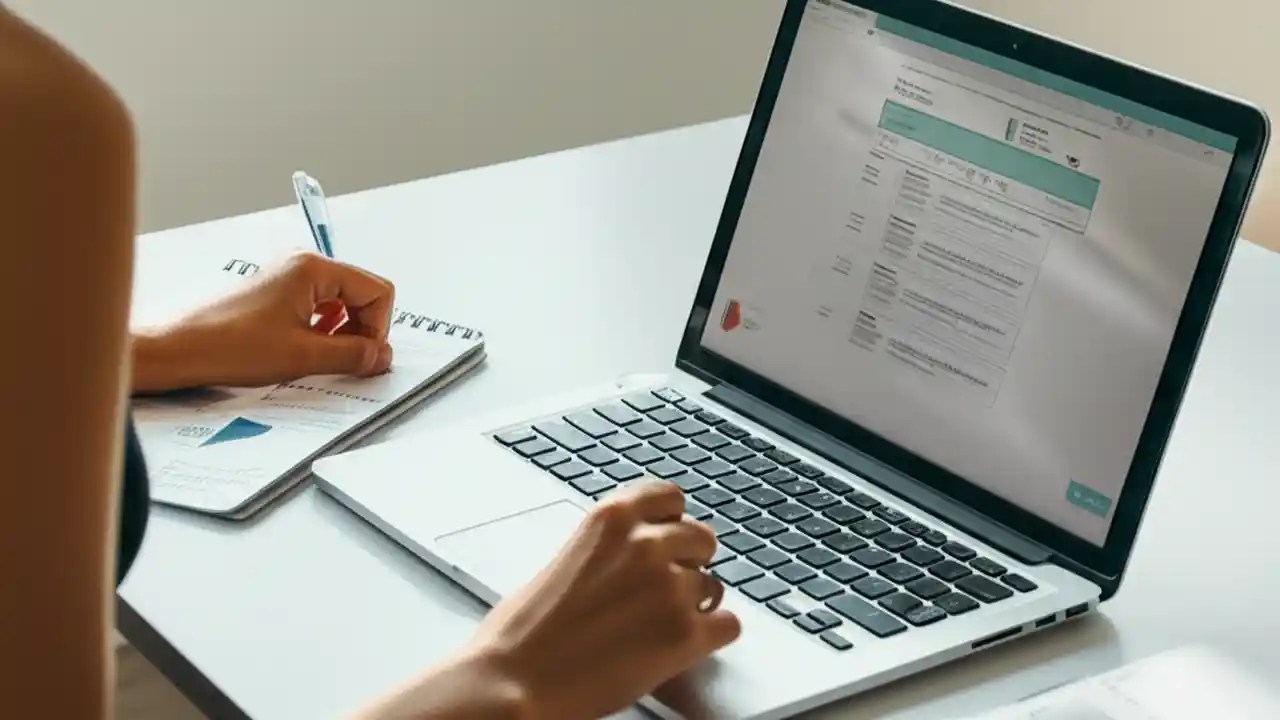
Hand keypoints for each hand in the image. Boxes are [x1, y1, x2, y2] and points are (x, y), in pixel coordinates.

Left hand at [132, 252, 395, 391]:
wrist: (178, 349)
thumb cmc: (228, 345)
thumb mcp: (303, 356)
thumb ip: (353, 355)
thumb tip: (382, 355)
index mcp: (313, 269)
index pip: (377, 291)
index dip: (378, 328)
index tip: (365, 355)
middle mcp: (303, 266)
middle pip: (362, 293)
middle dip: (363, 329)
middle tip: (348, 360)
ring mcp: (289, 279)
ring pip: (342, 303)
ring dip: (342, 332)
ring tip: (321, 356)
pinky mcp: (278, 295)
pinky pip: (319, 308)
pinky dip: (323, 331)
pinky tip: (305, 350)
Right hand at [355, 482, 740, 719]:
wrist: (514, 683)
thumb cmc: (522, 633)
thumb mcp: (562, 560)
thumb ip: (607, 548)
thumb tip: (631, 556)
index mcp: (611, 519)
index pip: (669, 496)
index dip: (672, 520)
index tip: (670, 533)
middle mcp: (647, 545)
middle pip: (702, 538)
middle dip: (689, 562)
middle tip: (666, 589)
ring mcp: (670, 589)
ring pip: (714, 586)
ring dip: (695, 605)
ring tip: (659, 627)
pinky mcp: (686, 634)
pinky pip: (729, 625)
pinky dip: (712, 638)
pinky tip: (683, 647)